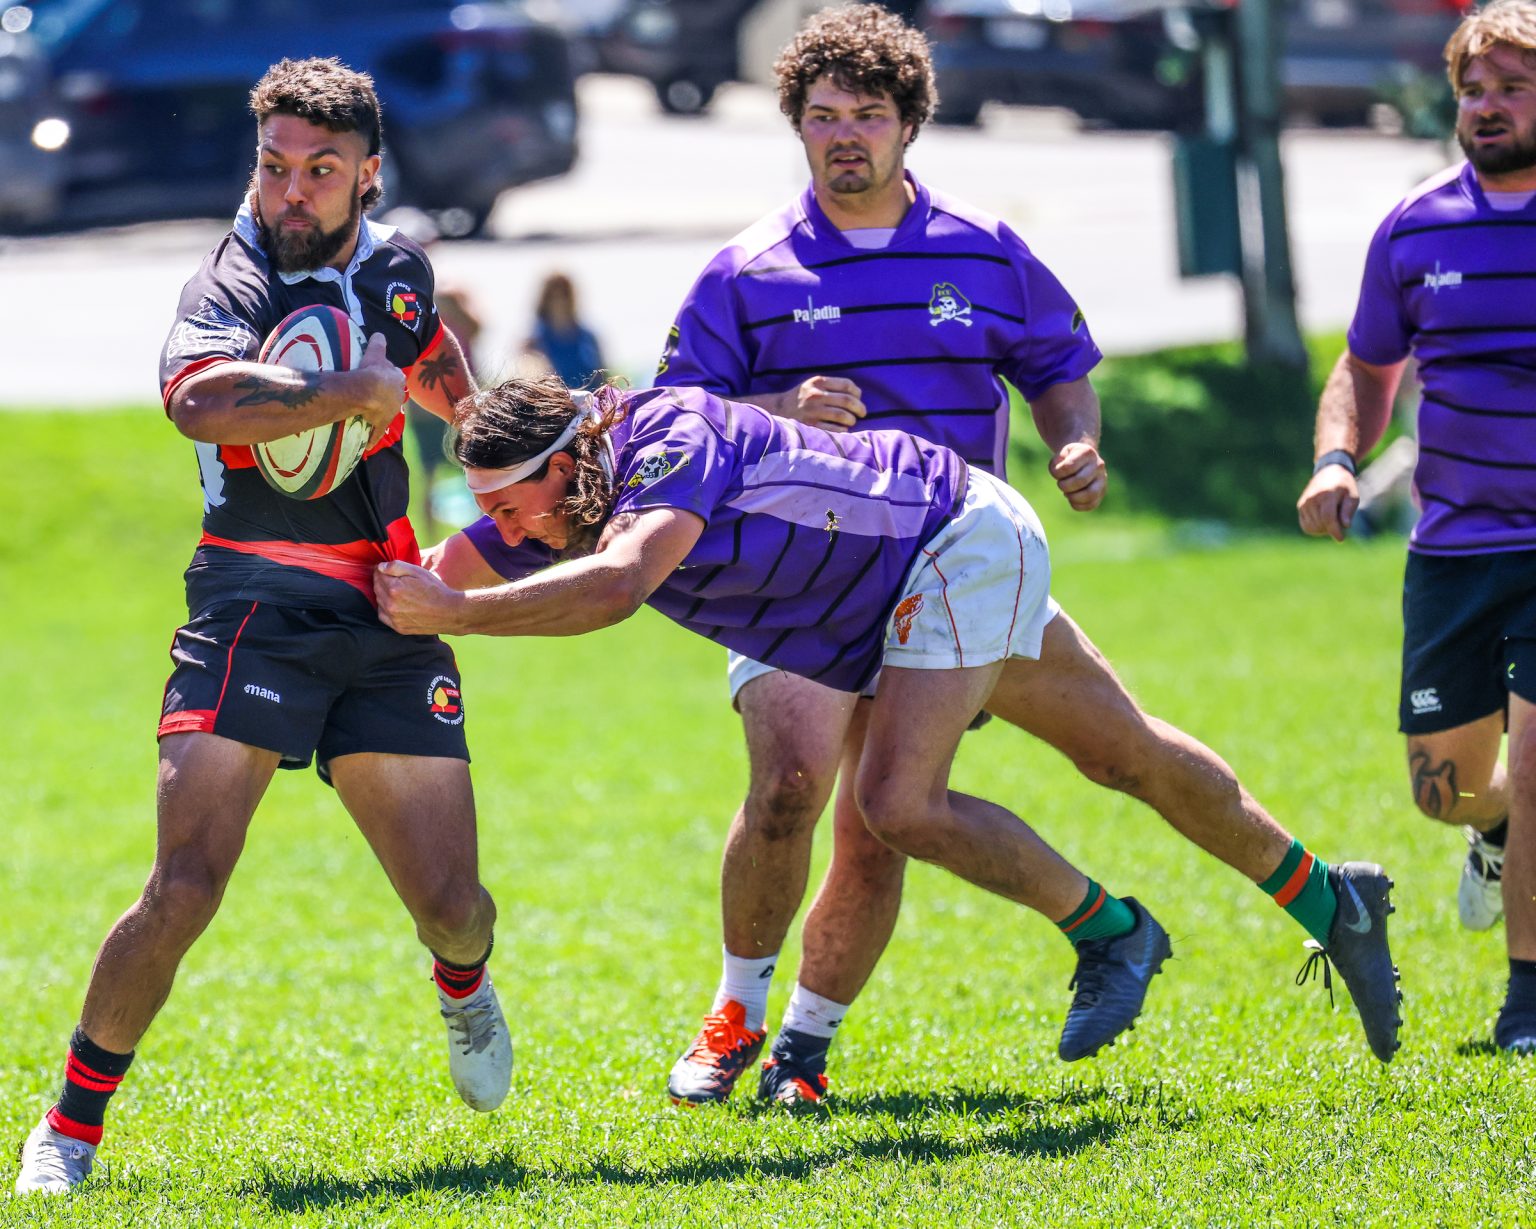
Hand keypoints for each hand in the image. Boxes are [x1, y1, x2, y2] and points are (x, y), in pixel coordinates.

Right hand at [351, 333, 407, 448]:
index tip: (379, 378)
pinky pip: (376, 433)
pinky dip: (372, 438)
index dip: (387, 377)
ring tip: (369, 414)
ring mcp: (389, 412)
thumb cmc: (371, 370)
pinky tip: (368, 445)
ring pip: (385, 414)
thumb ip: (378, 343)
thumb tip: (379, 333)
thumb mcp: (375, 353)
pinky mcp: (380, 425)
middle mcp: (397, 397)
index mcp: (398, 379)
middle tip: (373, 396)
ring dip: (379, 415)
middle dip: (385, 397)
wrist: (366, 390)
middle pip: (392, 396)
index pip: (395, 377)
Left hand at [374, 559, 464, 633]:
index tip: (387, 569)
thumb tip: (380, 567)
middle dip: (382, 581)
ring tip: (396, 591)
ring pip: (378, 601)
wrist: (449, 613)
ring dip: (383, 594)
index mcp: (394, 588)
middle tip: (392, 578)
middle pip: (377, 588)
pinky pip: (382, 615)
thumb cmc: (435, 590)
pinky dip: (385, 608)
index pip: (378, 575)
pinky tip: (394, 603)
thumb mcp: (418, 571)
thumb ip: (396, 566)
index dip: (382, 570)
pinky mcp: (398, 627)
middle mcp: (391, 604)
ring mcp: (393, 617)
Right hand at [782, 375, 866, 432]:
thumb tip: (858, 394)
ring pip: (842, 415)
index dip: (857, 393)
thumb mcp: (813, 385)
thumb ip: (832, 386)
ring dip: (852, 419)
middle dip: (860, 408)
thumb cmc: (802, 397)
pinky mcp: (810, 426)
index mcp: (818, 382)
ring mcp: (812, 411)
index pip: (847, 385)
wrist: (778, 409)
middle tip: (863, 413)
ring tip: (851, 421)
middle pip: (847, 400)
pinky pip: (834, 429)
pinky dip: (843, 430)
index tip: (859, 398)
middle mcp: (815, 395)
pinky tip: (843, 429)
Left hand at [1049, 441, 1105, 510]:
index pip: (1069, 466)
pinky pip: (1092, 504)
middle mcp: (1098, 465)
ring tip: (1067, 493)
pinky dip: (1078, 505)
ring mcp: (1102, 479)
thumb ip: (1056, 462)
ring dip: (1073, 497)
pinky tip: (1072, 499)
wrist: (1084, 460)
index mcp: (1087, 452)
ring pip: (1090, 494)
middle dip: (1064, 486)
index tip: (1056, 472)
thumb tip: (1057, 472)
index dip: (1057, 472)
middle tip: (1061, 484)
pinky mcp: (1102, 492)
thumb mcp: (1061, 454)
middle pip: (1080, 481)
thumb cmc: (1069, 457)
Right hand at [1297, 465, 1358, 540]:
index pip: (1328, 517)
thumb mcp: (1352, 495)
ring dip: (1323, 530)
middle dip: (1331, 529)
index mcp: (1327, 494)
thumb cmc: (1344, 485)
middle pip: (1321, 523)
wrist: (1329, 471)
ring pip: (1312, 527)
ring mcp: (1304, 502)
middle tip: (1340, 524)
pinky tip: (1322, 523)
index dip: (1334, 530)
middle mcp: (1312, 498)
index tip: (1341, 539)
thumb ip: (1348, 511)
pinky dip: (1314, 528)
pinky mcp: (1300, 506)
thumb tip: (1345, 526)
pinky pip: (1305, 525)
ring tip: (1332, 521)